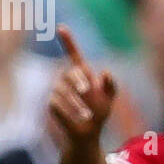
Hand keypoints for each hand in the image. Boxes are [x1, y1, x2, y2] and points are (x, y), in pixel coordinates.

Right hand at [48, 25, 116, 141]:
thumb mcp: (108, 100)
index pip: (73, 55)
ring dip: (77, 103)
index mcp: (81, 75)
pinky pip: (57, 103)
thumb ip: (110, 86)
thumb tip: (106, 71)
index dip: (67, 41)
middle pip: (70, 73)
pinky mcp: (52, 104)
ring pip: (63, 91)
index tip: (61, 27)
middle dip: (78, 81)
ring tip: (88, 116)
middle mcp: (67, 79)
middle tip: (87, 90)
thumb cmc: (98, 114)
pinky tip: (78, 120)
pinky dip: (69, 111)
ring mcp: (57, 90)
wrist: (87, 135)